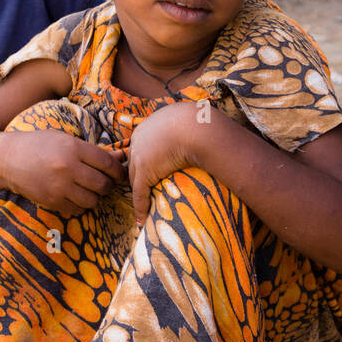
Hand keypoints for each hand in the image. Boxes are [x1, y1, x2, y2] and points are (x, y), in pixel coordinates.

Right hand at [0, 129, 125, 216]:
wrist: (7, 159)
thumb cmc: (38, 145)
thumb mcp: (65, 140)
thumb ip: (92, 151)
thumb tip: (120, 157)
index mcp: (73, 148)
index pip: (107, 163)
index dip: (118, 170)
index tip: (119, 173)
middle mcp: (68, 168)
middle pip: (103, 184)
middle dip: (108, 186)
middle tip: (104, 183)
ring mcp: (59, 187)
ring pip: (92, 200)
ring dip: (94, 197)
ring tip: (88, 190)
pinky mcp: (51, 201)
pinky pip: (76, 210)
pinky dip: (79, 206)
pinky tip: (74, 196)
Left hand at [127, 101, 205, 223]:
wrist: (198, 127)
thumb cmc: (203, 124)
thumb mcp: (194, 122)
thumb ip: (192, 127)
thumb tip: (206, 126)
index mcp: (151, 125)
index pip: (143, 147)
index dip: (148, 160)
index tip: (153, 170)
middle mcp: (140, 138)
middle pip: (135, 162)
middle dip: (140, 176)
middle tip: (147, 190)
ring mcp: (139, 155)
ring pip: (135, 178)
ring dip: (140, 192)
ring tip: (144, 205)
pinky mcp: (144, 171)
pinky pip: (140, 193)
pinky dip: (141, 206)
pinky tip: (142, 219)